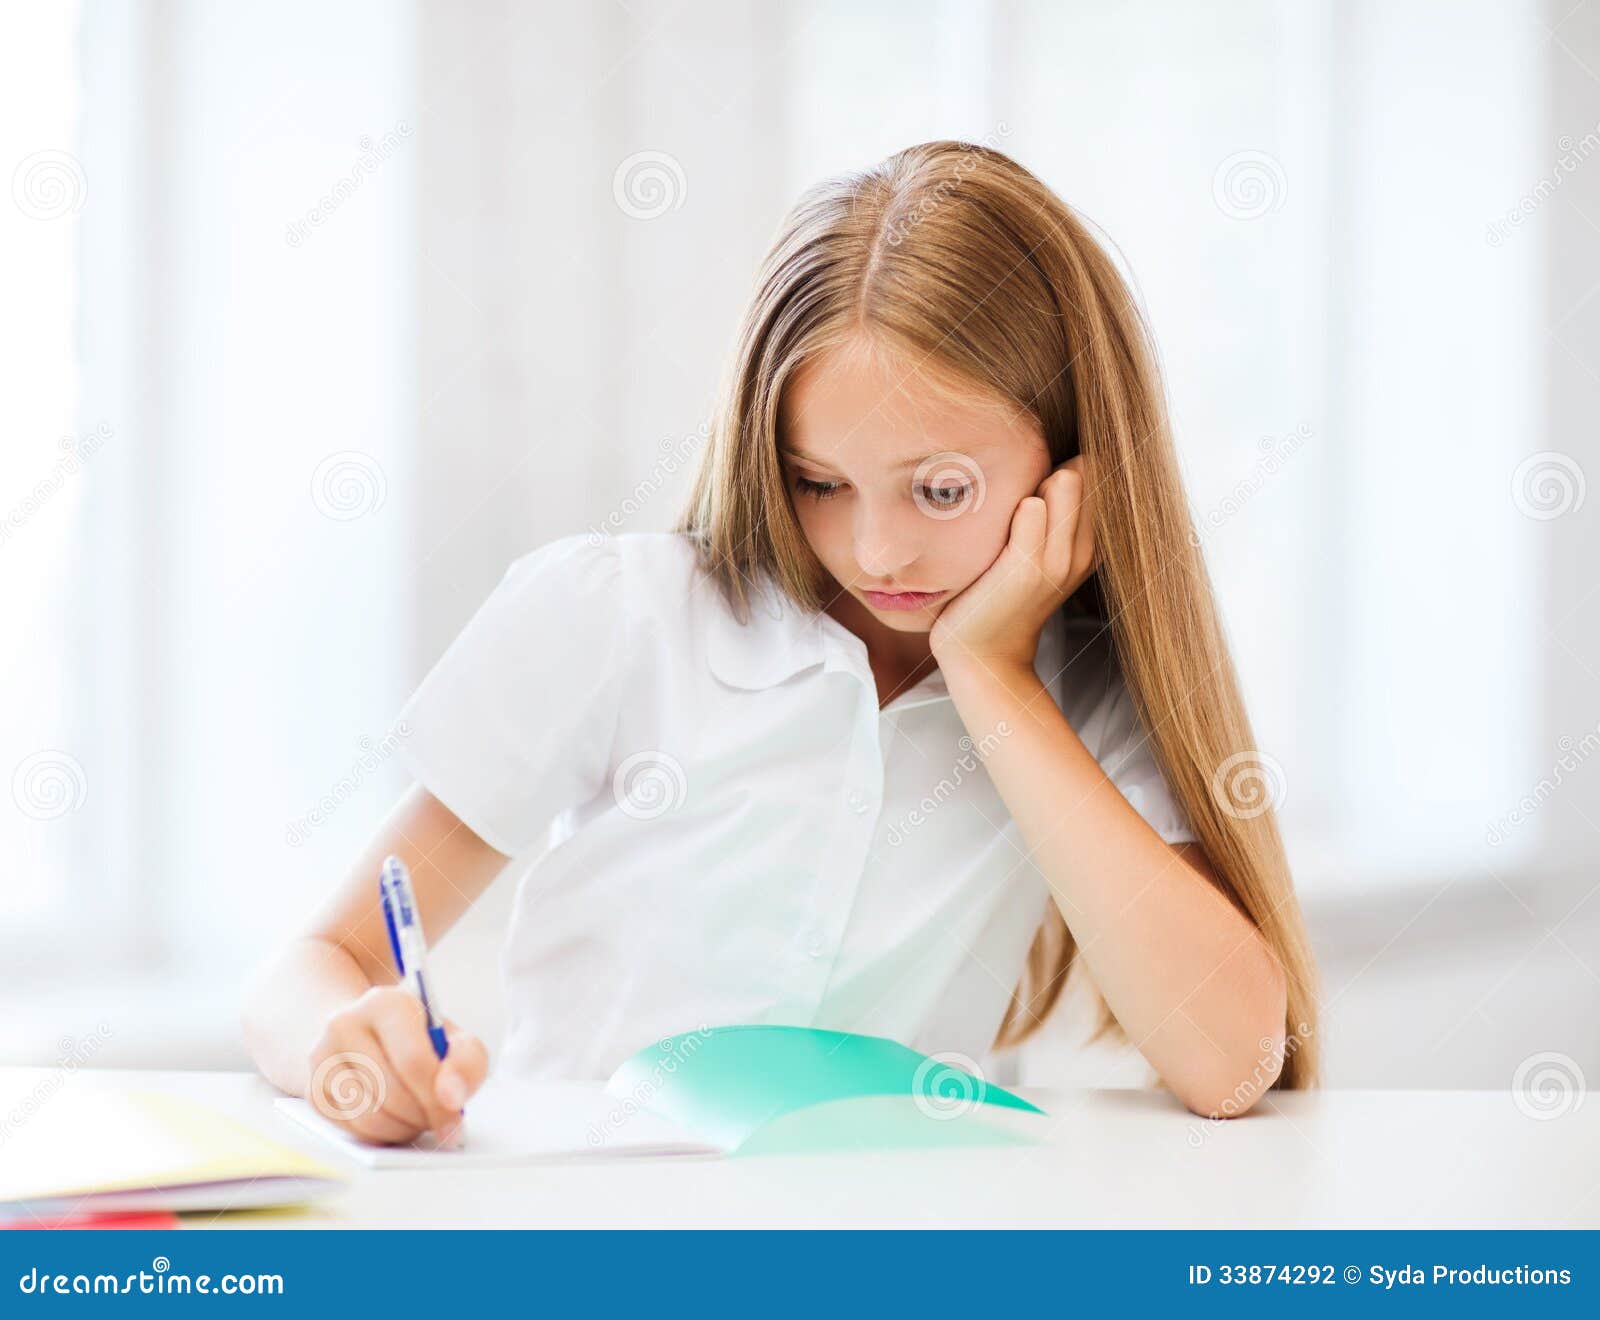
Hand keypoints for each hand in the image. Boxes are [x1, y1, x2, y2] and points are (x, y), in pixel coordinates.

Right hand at [307, 986, 488, 1146]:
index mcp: (386, 1003)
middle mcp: (346, 1024)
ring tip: (418, 1115)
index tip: (455, 1120)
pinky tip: (396, 1119)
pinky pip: (353, 1130)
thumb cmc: (417, 1038)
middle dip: (423, 1115)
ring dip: (403, 1128)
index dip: (438, 1099)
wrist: (365, 1031)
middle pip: (392, 1093)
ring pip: (371, 1118)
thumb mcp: (452, 1038)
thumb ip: (466, 1062)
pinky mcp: (314, 1090)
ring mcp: (323, 1058)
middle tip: (440, 1118)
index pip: (413, 1061)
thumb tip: (451, 1097)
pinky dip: (382, 1135)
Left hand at [929, 457, 1094, 672]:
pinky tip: (993, 520)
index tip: (1032, 478)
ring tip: (1001, 504)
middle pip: (1088, 470)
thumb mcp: (1032, 554)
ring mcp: (1057, 559)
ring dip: (1032, 480)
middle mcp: (1083, 551)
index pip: (1100, 472)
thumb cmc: (997, 596)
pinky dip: (1013, 502)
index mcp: (1090, 546)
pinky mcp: (1025, 567)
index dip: (1067, 460)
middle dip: (1051, 464)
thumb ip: (1048, 513)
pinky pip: (1031, 509)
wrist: (981, 655)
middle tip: (1012, 487)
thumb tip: (1047, 462)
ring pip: (1066, 482)